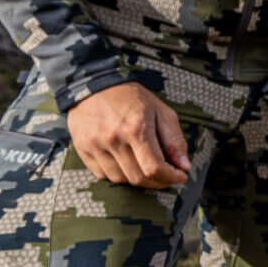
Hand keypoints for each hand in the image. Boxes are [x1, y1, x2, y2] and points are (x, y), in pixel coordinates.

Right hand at [66, 82, 191, 188]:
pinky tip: (126, 163)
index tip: (180, 176)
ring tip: (145, 167)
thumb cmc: (132, 98)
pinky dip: (117, 174)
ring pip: (120, 180)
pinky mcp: (82, 148)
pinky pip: (102, 174)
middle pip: (138, 178)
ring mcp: (95, 145)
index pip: (154, 168)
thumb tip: (185, 167)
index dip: (171, 177)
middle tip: (167, 175)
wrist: (94, 84)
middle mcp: (113, 139)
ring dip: (137, 178)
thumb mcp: (161, 112)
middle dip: (157, 182)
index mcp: (136, 128)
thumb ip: (174, 141)